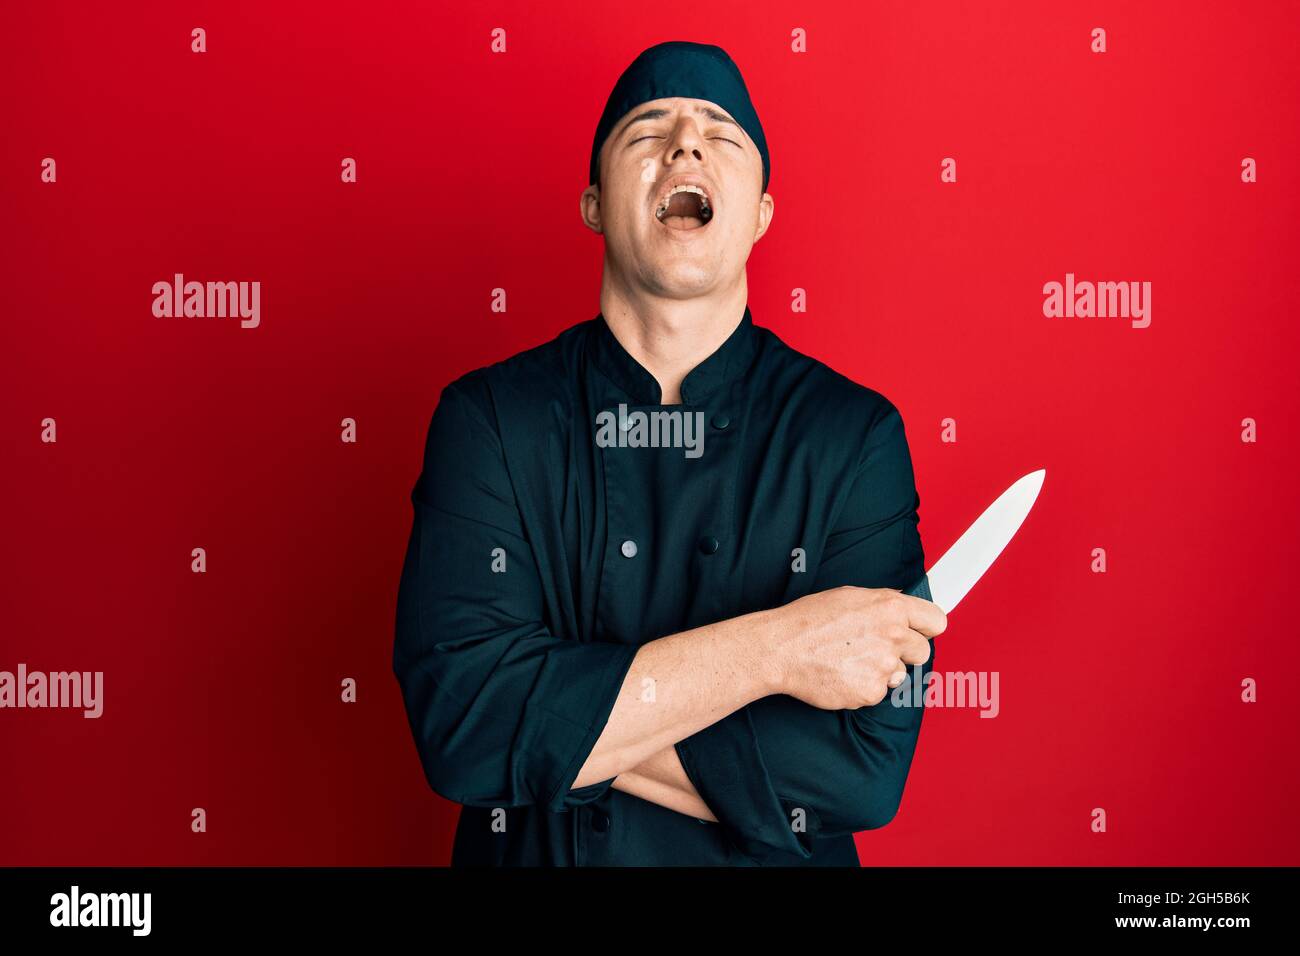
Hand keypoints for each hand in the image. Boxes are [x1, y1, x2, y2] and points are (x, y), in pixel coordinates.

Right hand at [766, 586, 946, 709]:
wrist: (780, 649)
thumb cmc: (808, 620)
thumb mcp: (849, 596)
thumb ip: (882, 603)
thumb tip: (902, 608)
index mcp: (890, 607)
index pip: (936, 621)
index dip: (926, 628)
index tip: (919, 633)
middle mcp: (893, 635)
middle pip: (923, 651)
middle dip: (904, 653)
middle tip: (875, 649)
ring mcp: (883, 666)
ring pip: (899, 674)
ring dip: (881, 671)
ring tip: (849, 660)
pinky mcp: (871, 692)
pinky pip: (877, 692)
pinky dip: (862, 687)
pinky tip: (842, 675)